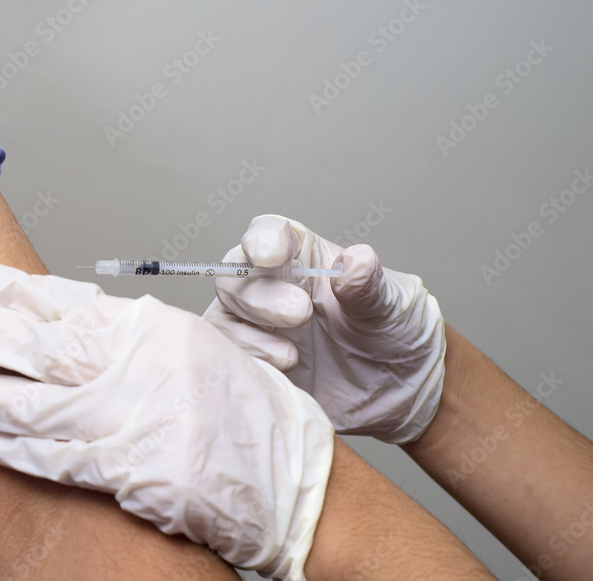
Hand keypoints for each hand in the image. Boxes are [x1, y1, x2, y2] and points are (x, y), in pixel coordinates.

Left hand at [0, 260, 333, 578]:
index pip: (56, 299)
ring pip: (35, 402)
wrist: (296, 478)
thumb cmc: (245, 413)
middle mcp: (138, 365)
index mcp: (149, 328)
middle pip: (33, 342)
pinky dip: (21, 452)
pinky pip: (64, 461)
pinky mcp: (138, 474)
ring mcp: (137, 418)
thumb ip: (125, 338)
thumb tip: (60, 327)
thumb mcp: (189, 350)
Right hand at [204, 215, 445, 443]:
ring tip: (292, 355)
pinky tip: (283, 372)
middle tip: (301, 313)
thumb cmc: (398, 334)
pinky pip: (229, 361)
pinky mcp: (258, 367)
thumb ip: (370, 285)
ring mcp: (260, 329)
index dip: (262, 240)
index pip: (269, 235)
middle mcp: (274, 288)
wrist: (404, 393)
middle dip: (259, 295)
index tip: (272, 255)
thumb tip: (356, 259)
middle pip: (235, 275)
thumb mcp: (395, 305)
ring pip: (223, 318)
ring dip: (248, 334)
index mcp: (305, 259)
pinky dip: (246, 365)